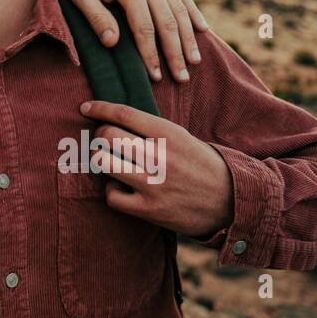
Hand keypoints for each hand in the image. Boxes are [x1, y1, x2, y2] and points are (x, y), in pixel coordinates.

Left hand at [62, 0, 206, 81]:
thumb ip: (96, 18)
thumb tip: (113, 43)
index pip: (145, 28)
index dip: (151, 54)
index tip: (156, 76)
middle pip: (168, 22)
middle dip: (176, 53)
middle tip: (182, 78)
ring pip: (180, 10)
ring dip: (189, 38)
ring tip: (195, 61)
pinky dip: (193, 13)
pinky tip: (203, 29)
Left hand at [79, 99, 232, 238]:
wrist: (231, 202)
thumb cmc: (201, 166)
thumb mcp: (182, 138)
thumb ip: (151, 130)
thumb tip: (114, 119)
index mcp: (168, 134)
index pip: (124, 114)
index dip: (99, 108)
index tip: (85, 108)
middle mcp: (159, 157)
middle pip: (108, 136)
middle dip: (99, 136)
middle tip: (103, 140)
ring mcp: (153, 184)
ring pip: (104, 162)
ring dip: (102, 160)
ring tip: (110, 162)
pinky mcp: (149, 209)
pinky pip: (111, 196)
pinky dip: (112, 191)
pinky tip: (122, 188)